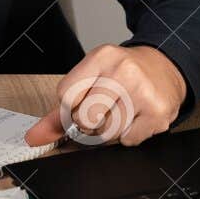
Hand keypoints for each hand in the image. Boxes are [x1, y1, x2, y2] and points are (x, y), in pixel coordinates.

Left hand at [25, 44, 186, 149]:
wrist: (165, 67)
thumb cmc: (123, 73)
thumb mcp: (91, 77)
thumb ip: (60, 110)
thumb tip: (34, 137)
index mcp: (102, 57)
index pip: (66, 95)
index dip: (72, 106)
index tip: (84, 100)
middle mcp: (123, 71)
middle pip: (84, 118)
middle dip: (89, 121)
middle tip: (103, 108)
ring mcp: (142, 92)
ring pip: (106, 133)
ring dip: (109, 130)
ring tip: (121, 111)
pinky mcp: (157, 113)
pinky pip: (127, 141)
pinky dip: (128, 135)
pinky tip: (136, 117)